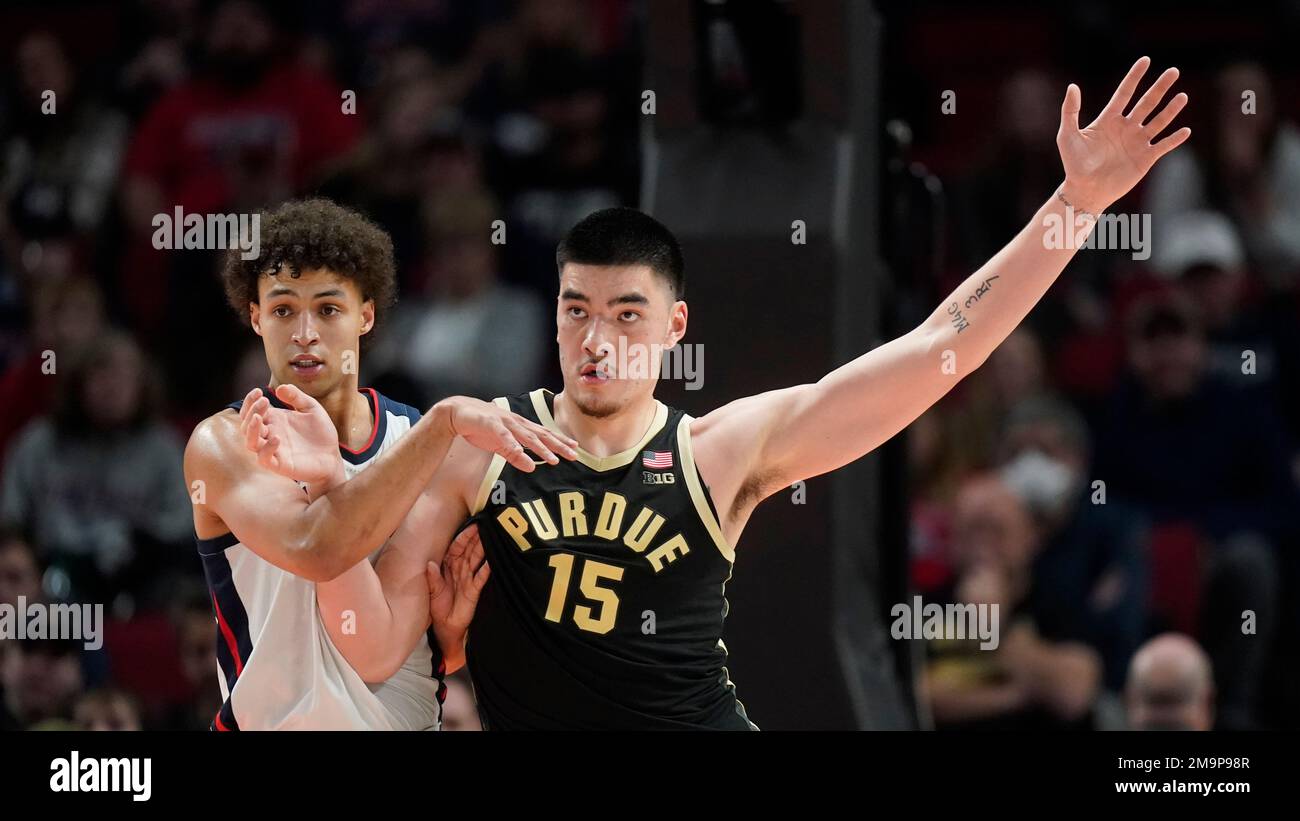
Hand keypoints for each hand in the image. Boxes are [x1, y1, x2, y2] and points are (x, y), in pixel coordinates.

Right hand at [239, 385, 342, 487]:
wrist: (332, 456)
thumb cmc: (321, 433)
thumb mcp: (312, 409)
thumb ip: (297, 397)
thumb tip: (280, 387)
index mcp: (274, 420)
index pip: (252, 411)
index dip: (250, 401)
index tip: (259, 391)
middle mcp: (269, 435)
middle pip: (247, 424)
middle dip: (251, 411)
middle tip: (264, 401)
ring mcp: (273, 450)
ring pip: (250, 442)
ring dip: (251, 429)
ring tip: (258, 417)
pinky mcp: (280, 465)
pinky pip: (264, 459)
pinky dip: (267, 448)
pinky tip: (277, 438)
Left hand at [427, 524, 489, 635]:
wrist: (446, 626)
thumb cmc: (438, 607)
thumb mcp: (432, 591)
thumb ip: (433, 578)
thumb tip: (430, 564)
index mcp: (449, 566)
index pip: (457, 547)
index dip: (463, 537)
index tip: (471, 526)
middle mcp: (460, 569)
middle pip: (469, 550)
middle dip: (476, 538)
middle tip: (484, 526)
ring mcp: (469, 579)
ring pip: (476, 560)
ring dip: (482, 549)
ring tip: (490, 538)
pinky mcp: (474, 590)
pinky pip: (481, 578)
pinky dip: (485, 570)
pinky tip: (491, 563)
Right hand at [436, 396, 578, 472]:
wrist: (457, 413)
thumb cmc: (481, 428)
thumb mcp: (500, 445)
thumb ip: (515, 456)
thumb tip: (532, 467)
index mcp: (520, 426)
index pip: (544, 434)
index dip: (560, 441)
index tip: (575, 448)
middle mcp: (516, 422)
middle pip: (541, 434)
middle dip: (558, 445)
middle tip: (574, 454)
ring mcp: (504, 422)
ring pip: (526, 436)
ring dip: (540, 448)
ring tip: (552, 459)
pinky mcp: (490, 424)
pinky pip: (504, 436)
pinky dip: (514, 444)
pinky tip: (523, 454)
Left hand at [1056, 56, 1190, 213]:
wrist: (1084, 190)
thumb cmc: (1073, 164)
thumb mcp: (1068, 135)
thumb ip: (1070, 111)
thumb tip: (1073, 86)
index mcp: (1109, 119)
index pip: (1124, 93)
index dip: (1134, 77)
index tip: (1146, 60)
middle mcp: (1126, 127)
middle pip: (1147, 103)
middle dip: (1160, 87)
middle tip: (1174, 71)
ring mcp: (1137, 142)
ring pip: (1158, 121)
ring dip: (1171, 109)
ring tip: (1182, 96)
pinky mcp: (1145, 158)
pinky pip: (1163, 146)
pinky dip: (1174, 139)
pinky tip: (1185, 130)